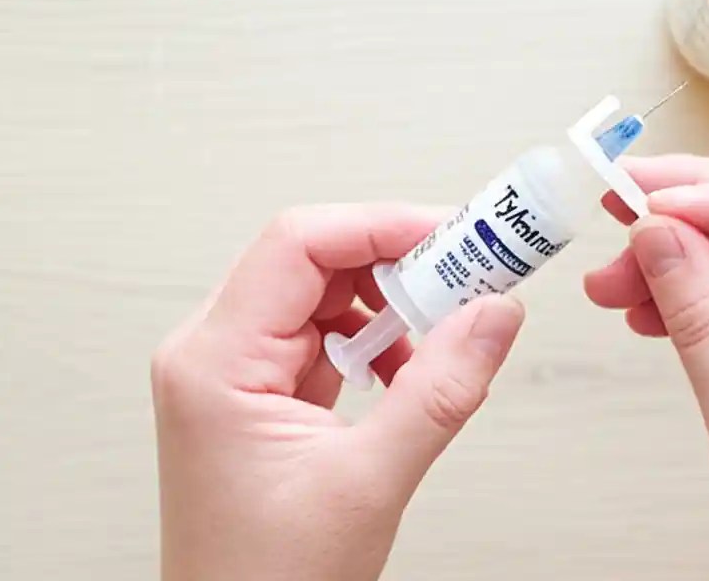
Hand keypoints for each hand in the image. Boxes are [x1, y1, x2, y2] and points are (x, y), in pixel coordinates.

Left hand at [152, 204, 524, 580]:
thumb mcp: (369, 482)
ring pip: (324, 297)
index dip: (383, 226)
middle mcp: (213, 356)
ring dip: (393, 305)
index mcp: (214, 363)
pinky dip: (378, 342)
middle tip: (473, 275)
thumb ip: (440, 390)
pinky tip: (409, 372)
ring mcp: (235, 376)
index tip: (458, 233)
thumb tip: (495, 314)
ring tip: (447, 330)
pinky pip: (325, 337)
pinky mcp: (261, 396)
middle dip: (400, 262)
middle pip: (314, 261)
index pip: (299, 244)